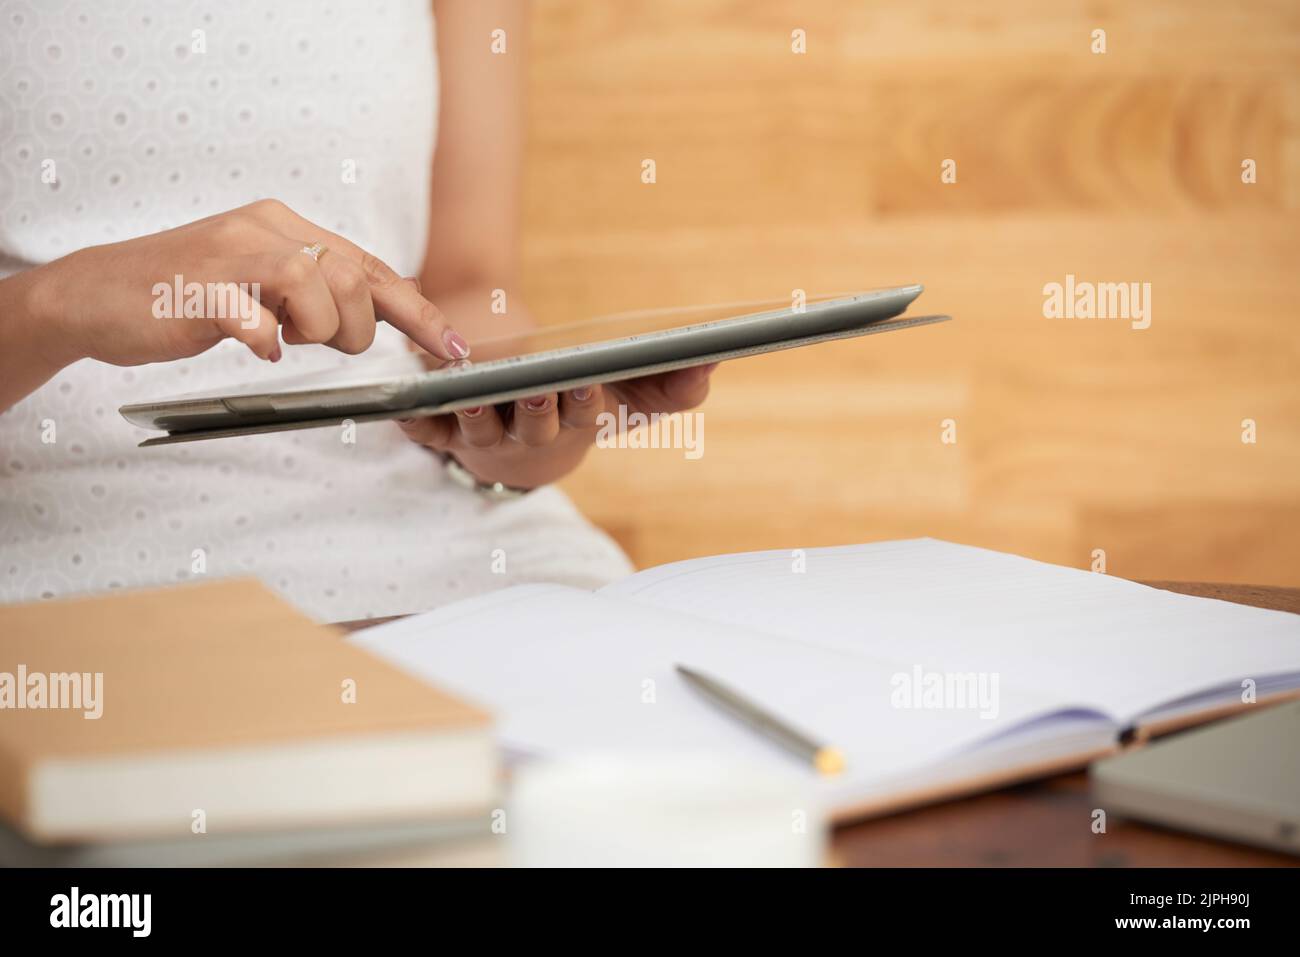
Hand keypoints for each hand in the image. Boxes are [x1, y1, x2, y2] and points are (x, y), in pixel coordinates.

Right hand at [31, 199, 468, 369]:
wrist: (96, 296)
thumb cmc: (187, 296)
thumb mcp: (261, 284)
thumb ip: (314, 291)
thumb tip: (373, 315)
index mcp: (285, 227)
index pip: (370, 267)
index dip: (419, 311)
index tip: (454, 349)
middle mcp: (264, 230)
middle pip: (354, 278)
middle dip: (356, 328)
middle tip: (318, 342)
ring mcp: (230, 257)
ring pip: (318, 290)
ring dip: (315, 332)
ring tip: (281, 337)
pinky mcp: (199, 291)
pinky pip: (258, 320)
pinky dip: (267, 342)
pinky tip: (254, 346)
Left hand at [397, 363, 718, 489]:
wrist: (514, 425)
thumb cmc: (577, 405)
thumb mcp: (628, 397)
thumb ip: (674, 385)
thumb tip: (713, 359)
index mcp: (571, 428)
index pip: (583, 416)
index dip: (585, 402)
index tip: (588, 381)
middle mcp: (525, 438)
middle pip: (532, 428)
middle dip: (537, 410)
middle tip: (538, 387)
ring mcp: (481, 434)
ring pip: (475, 429)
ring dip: (472, 414)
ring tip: (468, 393)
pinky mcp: (438, 428)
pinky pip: (421, 429)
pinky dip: (411, 418)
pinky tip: (405, 399)